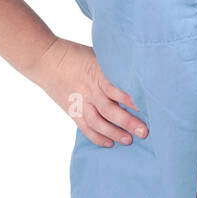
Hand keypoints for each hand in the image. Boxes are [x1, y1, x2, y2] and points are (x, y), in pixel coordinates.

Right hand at [28, 37, 147, 146]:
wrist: (46, 59)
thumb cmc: (76, 54)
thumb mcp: (98, 54)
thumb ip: (114, 66)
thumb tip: (138, 72)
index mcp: (98, 73)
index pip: (119, 89)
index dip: (134, 100)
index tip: (150, 108)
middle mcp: (89, 89)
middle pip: (111, 109)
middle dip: (128, 122)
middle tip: (144, 132)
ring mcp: (79, 101)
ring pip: (98, 122)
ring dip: (114, 133)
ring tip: (129, 140)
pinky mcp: (71, 110)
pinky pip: (85, 127)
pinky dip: (97, 137)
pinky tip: (109, 143)